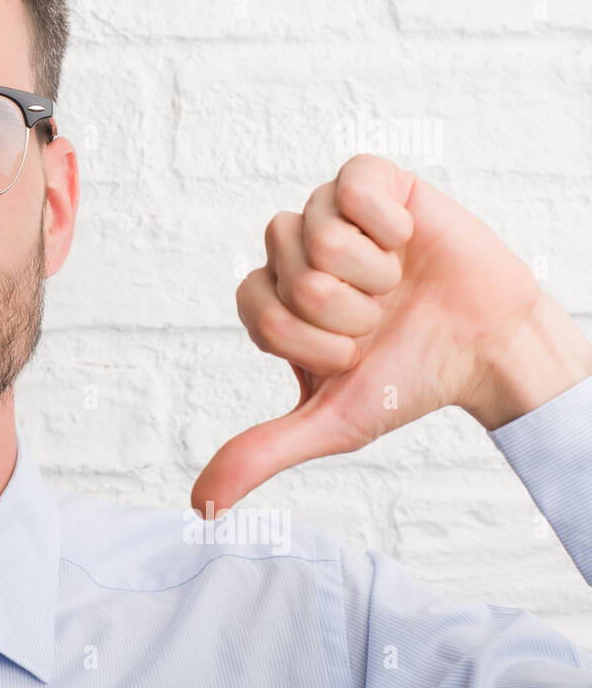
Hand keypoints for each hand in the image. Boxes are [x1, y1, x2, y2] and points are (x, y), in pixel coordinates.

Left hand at [190, 153, 568, 517]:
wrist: (487, 347)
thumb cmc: (406, 380)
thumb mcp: (331, 421)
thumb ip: (261, 452)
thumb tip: (201, 506)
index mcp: (272, 304)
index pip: (256, 309)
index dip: (311, 340)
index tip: (349, 352)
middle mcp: (291, 256)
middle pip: (288, 272)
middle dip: (346, 309)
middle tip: (378, 316)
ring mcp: (328, 214)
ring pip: (317, 234)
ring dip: (372, 273)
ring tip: (394, 283)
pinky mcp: (369, 182)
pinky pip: (350, 182)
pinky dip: (389, 224)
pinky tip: (405, 241)